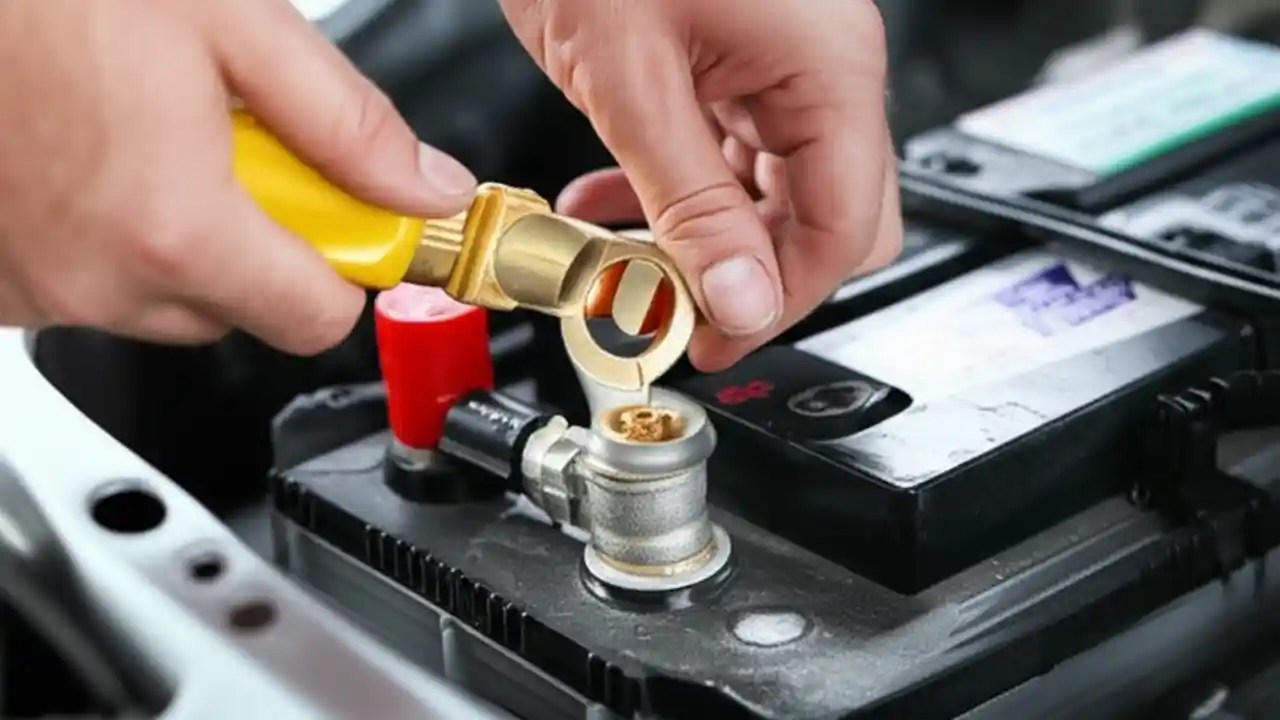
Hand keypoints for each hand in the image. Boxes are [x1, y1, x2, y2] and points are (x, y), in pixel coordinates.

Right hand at [0, 0, 474, 353]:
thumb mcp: (236, 23)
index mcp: (175, 229)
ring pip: (160, 298)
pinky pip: (85, 284)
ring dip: (176, 237)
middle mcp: (95, 281)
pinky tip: (88, 158)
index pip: (317, 319)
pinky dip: (105, 235)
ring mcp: (30, 287)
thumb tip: (425, 187)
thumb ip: (347, 124)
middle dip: (257, 241)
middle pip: (241, 309)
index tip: (345, 218)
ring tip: (142, 135)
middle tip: (230, 146)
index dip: (346, 264)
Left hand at [499, 0, 901, 370]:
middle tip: (676, 311)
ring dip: (705, 237)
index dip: (779, 303)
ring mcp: (785, 60)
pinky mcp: (740, 56)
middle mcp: (823, 67)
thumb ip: (692, 200)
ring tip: (626, 261)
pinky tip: (618, 203)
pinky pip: (732, 150)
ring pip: (775, 190)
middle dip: (751, 275)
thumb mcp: (633, 80)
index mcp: (827, 69)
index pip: (842, 231)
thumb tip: (742, 299)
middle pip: (824, 216)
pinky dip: (682, 189)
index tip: (711, 340)